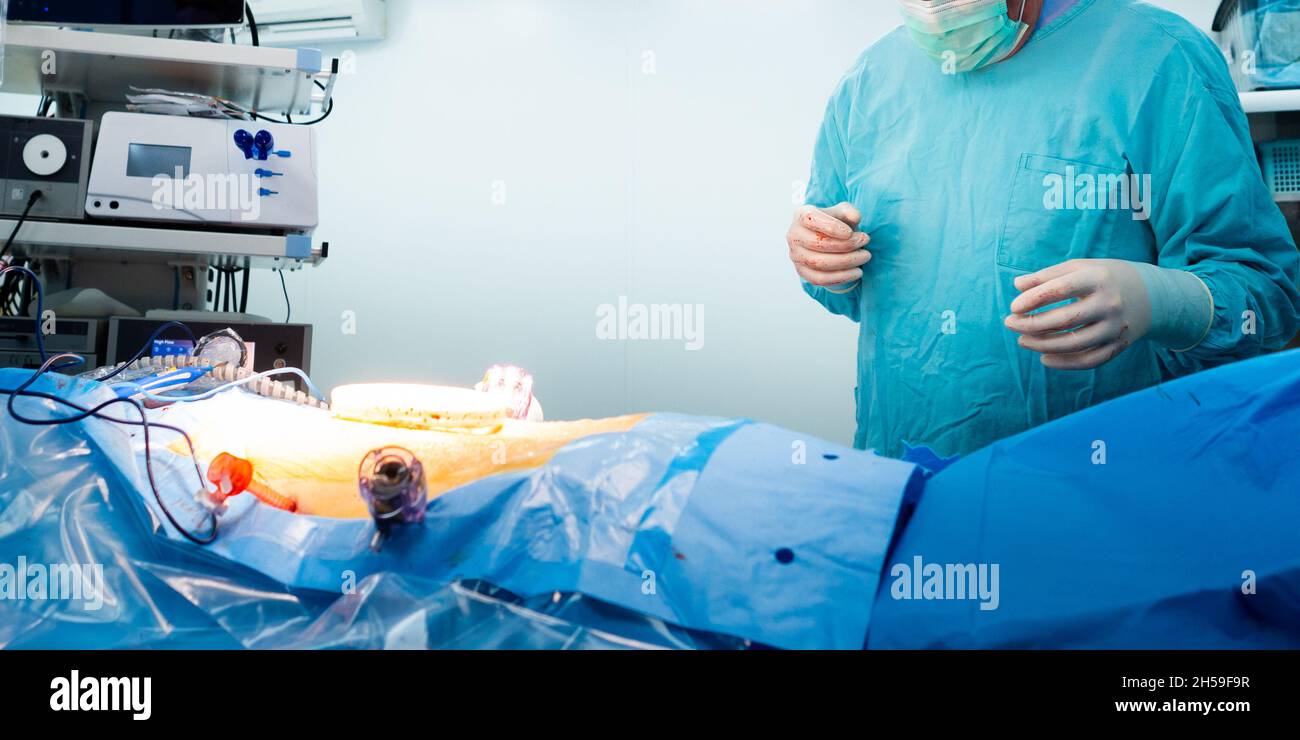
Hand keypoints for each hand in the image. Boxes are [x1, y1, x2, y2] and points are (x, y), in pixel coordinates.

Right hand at [787, 203, 871, 287]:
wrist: (828, 240)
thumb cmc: (835, 223)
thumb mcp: (843, 213)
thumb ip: (849, 211)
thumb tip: (855, 217)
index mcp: (801, 215)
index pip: (811, 219)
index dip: (831, 227)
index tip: (850, 232)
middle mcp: (794, 235)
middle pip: (818, 243)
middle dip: (846, 244)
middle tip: (865, 240)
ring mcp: (795, 255)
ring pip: (820, 263)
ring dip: (847, 261)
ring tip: (865, 256)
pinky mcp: (802, 271)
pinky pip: (820, 278)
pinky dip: (841, 277)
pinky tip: (857, 272)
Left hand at [1004, 259, 1153, 370]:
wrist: (1151, 295)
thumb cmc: (1105, 278)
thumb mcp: (1080, 268)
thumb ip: (1047, 276)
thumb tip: (1017, 286)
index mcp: (1098, 279)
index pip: (1060, 289)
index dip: (1033, 299)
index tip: (1013, 306)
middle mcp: (1109, 304)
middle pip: (1064, 320)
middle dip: (1031, 324)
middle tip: (1009, 323)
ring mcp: (1115, 327)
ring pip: (1074, 344)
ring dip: (1042, 345)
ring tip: (1021, 340)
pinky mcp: (1118, 346)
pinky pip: (1089, 361)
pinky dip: (1064, 363)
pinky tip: (1043, 358)